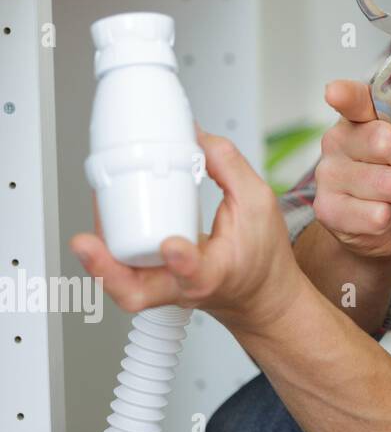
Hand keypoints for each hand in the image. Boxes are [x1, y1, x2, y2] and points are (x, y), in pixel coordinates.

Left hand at [70, 127, 306, 332]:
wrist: (260, 296)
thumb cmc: (263, 258)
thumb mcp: (258, 203)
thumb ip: (227, 166)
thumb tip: (194, 135)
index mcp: (217, 272)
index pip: (196, 273)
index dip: (182, 260)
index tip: (172, 245)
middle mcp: (184, 287)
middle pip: (137, 292)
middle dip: (106, 270)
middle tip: (86, 244)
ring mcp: (163, 290)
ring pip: (120, 285)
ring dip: (98, 259)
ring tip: (89, 226)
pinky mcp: (149, 285)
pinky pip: (119, 273)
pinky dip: (105, 250)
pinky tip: (101, 221)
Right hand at [310, 80, 390, 260]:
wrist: (385, 228)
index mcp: (365, 115)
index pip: (354, 99)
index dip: (345, 94)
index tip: (336, 92)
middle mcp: (340, 139)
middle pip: (385, 142)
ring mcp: (329, 174)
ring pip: (386, 183)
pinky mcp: (329, 209)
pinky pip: (376, 215)